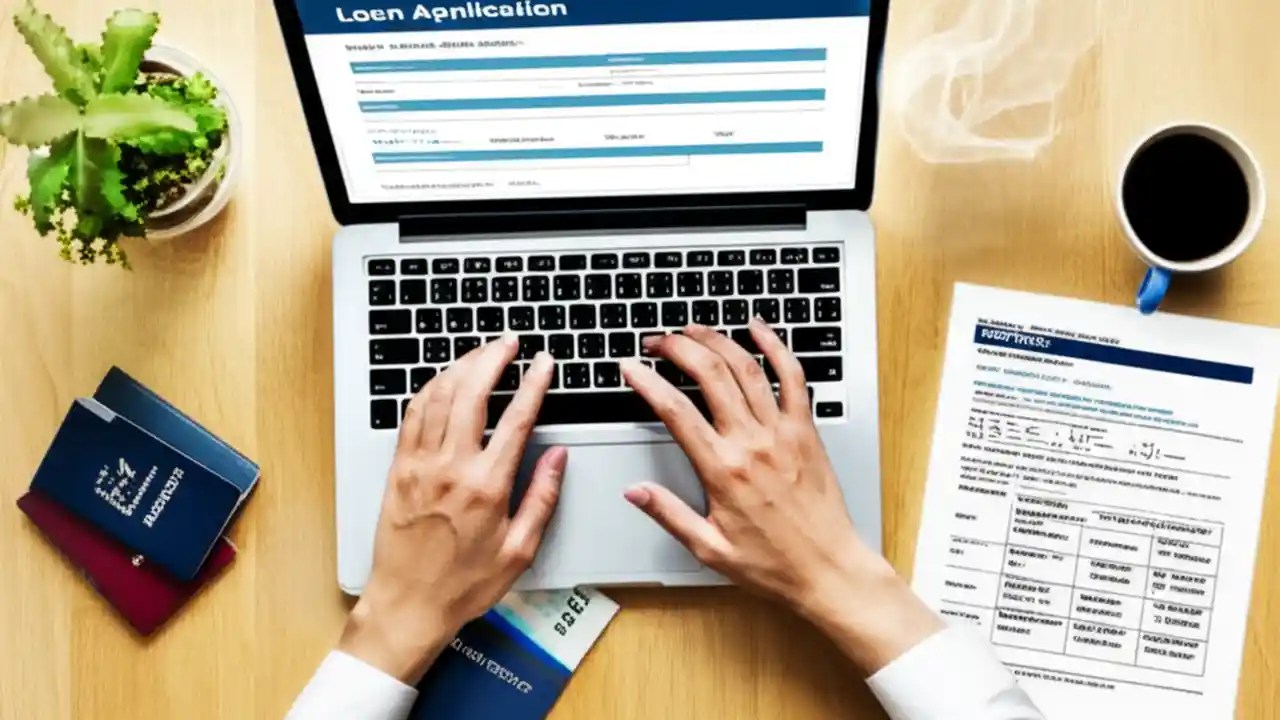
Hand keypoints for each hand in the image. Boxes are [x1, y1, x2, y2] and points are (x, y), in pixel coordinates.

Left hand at [338, 336, 566, 683]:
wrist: (408, 605)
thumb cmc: (463, 585)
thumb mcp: (520, 550)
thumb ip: (542, 497)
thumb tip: (557, 457)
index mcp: (486, 487)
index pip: (516, 418)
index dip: (533, 383)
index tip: (543, 363)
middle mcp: (451, 468)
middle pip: (472, 392)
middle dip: (493, 357)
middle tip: (508, 342)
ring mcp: (419, 465)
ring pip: (438, 396)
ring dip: (460, 366)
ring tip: (479, 353)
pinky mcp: (398, 469)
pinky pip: (411, 415)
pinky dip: (429, 389)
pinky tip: (441, 381)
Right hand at [621, 320, 942, 672]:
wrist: (827, 570)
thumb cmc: (772, 564)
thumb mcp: (708, 548)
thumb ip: (668, 514)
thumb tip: (634, 491)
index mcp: (722, 471)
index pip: (675, 411)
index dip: (647, 382)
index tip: (631, 369)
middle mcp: (752, 443)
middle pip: (710, 375)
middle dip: (678, 348)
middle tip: (658, 342)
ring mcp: (782, 432)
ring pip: (747, 368)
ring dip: (717, 340)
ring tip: (694, 330)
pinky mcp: (806, 431)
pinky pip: (793, 378)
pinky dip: (776, 348)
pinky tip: (759, 330)